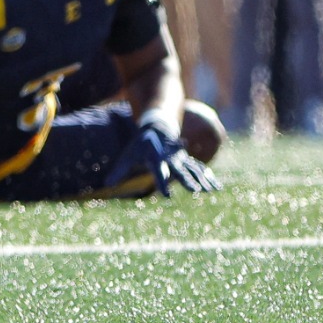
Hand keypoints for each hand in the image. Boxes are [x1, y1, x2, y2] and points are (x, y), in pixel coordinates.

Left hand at [105, 114, 220, 195]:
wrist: (157, 127)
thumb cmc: (140, 145)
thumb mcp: (128, 155)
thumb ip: (119, 170)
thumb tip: (106, 185)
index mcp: (155, 157)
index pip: (158, 172)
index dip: (162, 183)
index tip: (167, 195)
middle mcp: (170, 158)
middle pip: (179, 170)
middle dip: (187, 180)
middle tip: (195, 191)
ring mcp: (180, 158)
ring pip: (193, 170)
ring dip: (202, 180)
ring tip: (210, 192)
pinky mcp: (186, 159)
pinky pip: (198, 169)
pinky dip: (207, 177)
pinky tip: (216, 187)